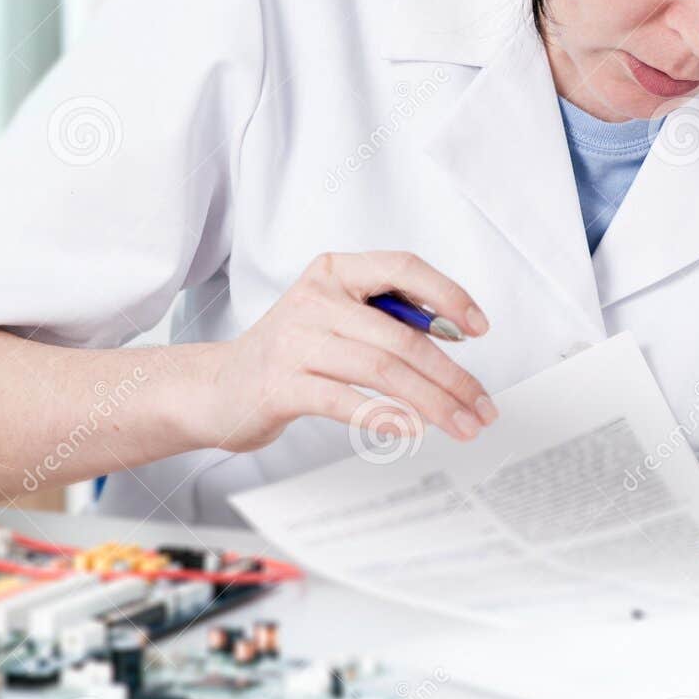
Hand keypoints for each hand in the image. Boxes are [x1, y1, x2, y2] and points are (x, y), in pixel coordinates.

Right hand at [196, 250, 496, 451]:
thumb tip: (454, 333)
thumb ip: (386, 318)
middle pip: (401, 335)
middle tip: (481, 406)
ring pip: (382, 369)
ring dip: (432, 402)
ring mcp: (296, 341)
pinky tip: (412, 430)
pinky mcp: (281, 385)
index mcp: (335, 272)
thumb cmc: (290, 355)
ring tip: (460, 425)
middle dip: (452, 376)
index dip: (447, 295)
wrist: (217, 389)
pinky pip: (346, 400)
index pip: (403, 267)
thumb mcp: (337, 317)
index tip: (479, 329)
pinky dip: (386, 417)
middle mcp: (315, 299)